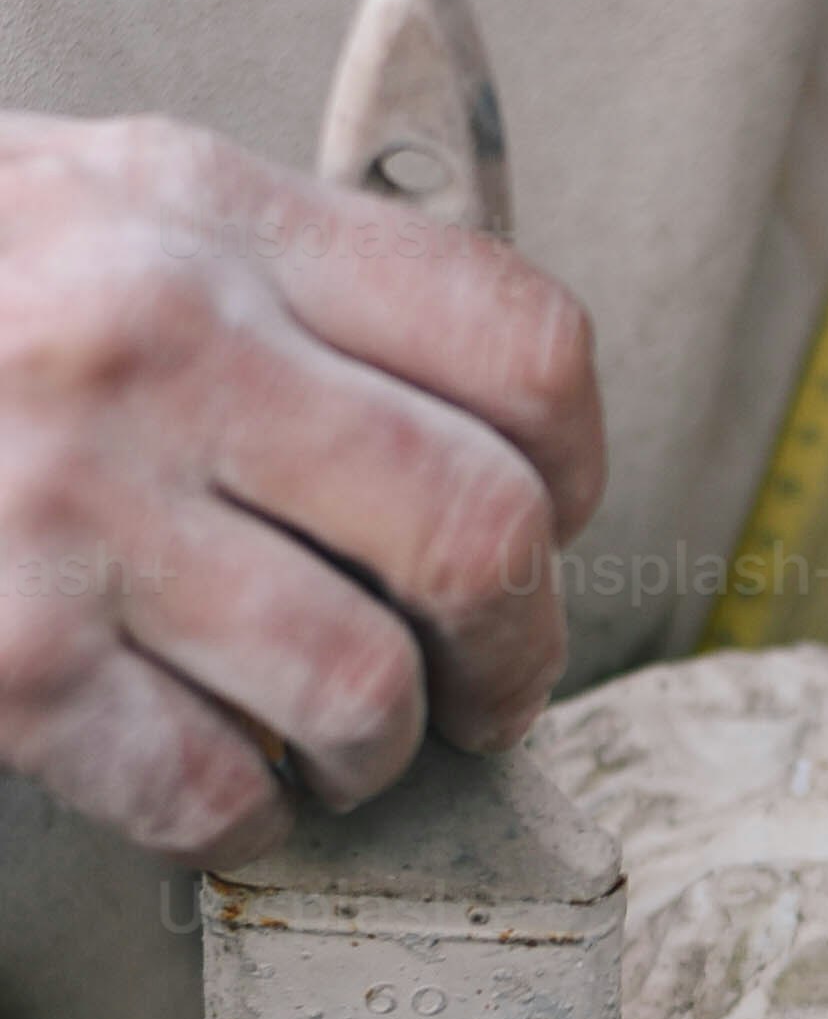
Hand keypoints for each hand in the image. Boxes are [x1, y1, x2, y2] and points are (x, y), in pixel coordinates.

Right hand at [0, 110, 603, 859]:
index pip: (517, 342)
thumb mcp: (89, 199)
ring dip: (382, 753)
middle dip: (519, 646)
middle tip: (494, 687)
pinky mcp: (3, 658)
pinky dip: (247, 819)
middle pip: (481, 532)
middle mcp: (159, 348)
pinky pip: (209, 789)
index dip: (579, 460)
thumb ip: (272, 269)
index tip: (557, 518)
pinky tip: (226, 790)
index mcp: (204, 215)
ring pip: (363, 689)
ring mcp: (75, 508)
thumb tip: (476, 407)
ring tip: (349, 747)